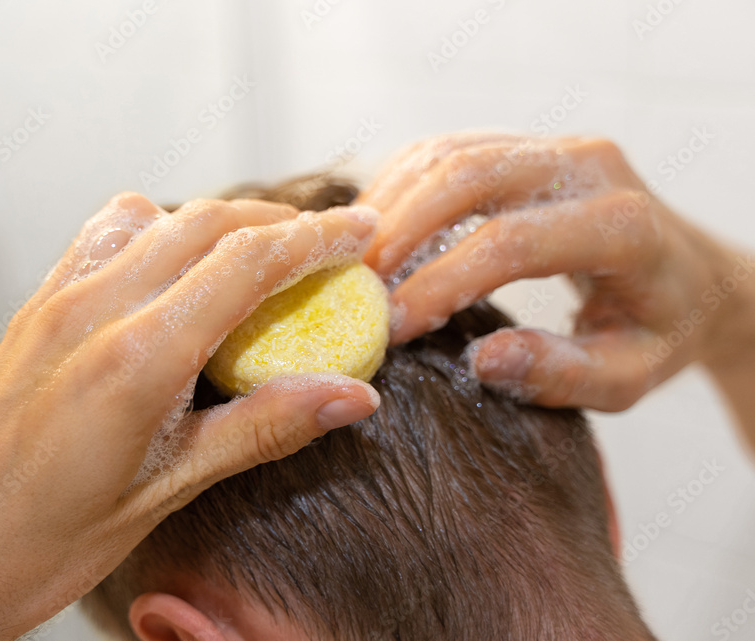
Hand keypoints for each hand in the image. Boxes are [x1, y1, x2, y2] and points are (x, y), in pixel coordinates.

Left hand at [0, 194, 380, 639]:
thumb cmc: (39, 542)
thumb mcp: (167, 490)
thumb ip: (262, 428)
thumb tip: (351, 396)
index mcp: (135, 358)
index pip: (247, 263)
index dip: (316, 240)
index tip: (362, 233)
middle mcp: (92, 309)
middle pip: (209, 224)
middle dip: (281, 224)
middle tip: (331, 245)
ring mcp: (56, 299)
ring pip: (158, 219)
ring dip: (220, 223)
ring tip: (263, 256)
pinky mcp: (35, 306)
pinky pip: (106, 235)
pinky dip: (158, 231)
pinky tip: (175, 269)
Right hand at [359, 133, 754, 411]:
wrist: (688, 276)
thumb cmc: (656, 333)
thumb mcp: (625, 377)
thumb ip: (560, 374)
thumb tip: (483, 360)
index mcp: (623, 226)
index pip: (511, 243)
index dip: (441, 284)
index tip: (393, 329)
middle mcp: (590, 167)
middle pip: (469, 174)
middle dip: (400, 231)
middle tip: (354, 287)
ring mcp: (557, 146)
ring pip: (450, 151)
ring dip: (391, 203)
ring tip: (353, 261)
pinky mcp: (527, 145)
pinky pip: (448, 148)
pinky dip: (400, 185)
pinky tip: (376, 231)